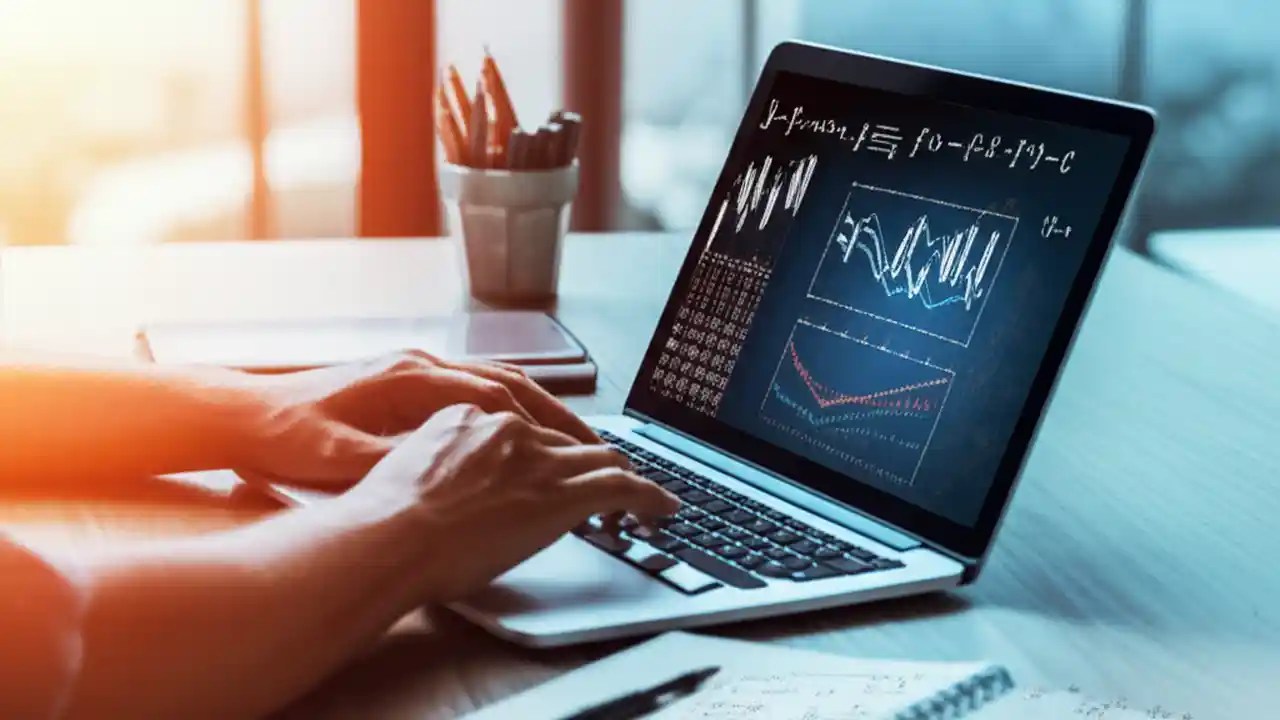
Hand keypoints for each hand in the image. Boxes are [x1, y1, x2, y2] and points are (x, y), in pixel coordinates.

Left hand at [230, 351, 599, 488]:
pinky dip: (509, 407)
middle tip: (596, 446)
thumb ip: (398, 460)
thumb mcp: (339, 459)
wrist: (242, 414)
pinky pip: (474, 389)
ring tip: (574, 440)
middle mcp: (420, 365)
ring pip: (495, 381)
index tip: (579, 450)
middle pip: (508, 382)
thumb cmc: (285, 437)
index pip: (496, 396)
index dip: (543, 423)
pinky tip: (524, 430)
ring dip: (537, 407)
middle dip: (557, 413)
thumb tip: (452, 467)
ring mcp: (414, 370)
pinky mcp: (405, 382)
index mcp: (410, 379)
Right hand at [346, 403, 679, 601]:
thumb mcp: (402, 474)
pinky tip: (662, 508)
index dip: (543, 456)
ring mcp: (538, 458)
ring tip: (641, 499)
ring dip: (623, 479)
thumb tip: (442, 493)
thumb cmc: (381, 522)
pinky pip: (622, 486)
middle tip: (604, 489)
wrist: (390, 537)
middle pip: (566, 442)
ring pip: (599, 459)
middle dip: (587, 464)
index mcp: (467, 418)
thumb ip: (432, 471)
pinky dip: (649, 496)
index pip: (523, 432)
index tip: (549, 473)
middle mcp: (507, 429)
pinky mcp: (564, 491)